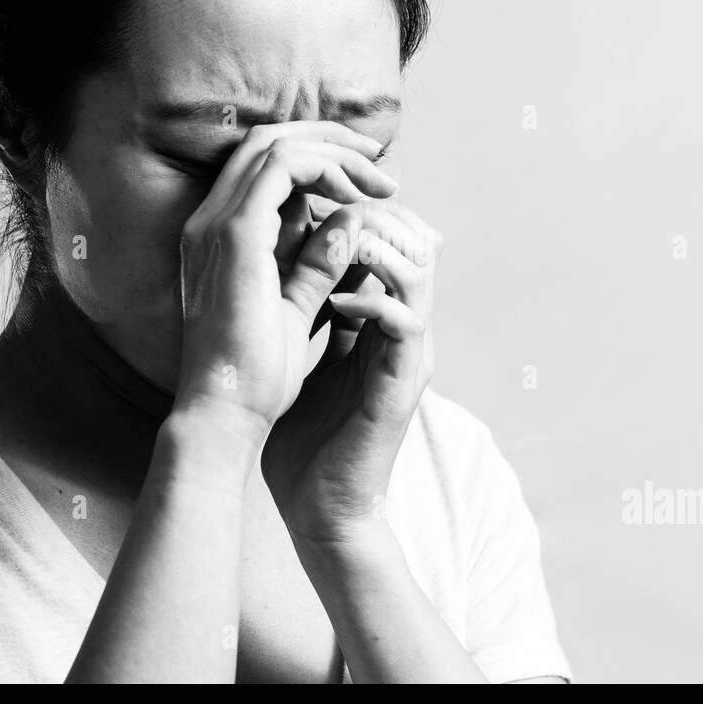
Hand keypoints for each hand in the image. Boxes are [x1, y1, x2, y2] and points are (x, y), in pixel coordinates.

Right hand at [170, 121, 397, 477]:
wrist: (229, 412)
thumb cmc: (257, 374)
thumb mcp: (295, 304)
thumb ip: (314, 262)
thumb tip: (348, 223)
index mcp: (217, 236)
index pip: (262, 165)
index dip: (317, 156)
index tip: (366, 178)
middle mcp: (208, 221)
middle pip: (267, 141)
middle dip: (329, 140)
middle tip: (379, 156)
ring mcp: (216, 224)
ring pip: (276, 144)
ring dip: (335, 152)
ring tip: (380, 179)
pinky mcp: (236, 235)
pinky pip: (285, 169)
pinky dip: (327, 170)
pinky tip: (359, 197)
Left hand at [261, 197, 441, 546]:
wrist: (318, 504)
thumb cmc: (303, 433)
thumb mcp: (298, 347)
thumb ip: (302, 295)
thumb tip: (284, 242)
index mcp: (378, 315)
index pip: (385, 238)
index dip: (353, 207)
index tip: (307, 198)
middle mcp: (401, 327)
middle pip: (411, 240)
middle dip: (368, 212)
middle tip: (322, 204)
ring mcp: (408, 352)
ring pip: (418, 268)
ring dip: (374, 245)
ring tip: (332, 241)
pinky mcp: (404, 381)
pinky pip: (404, 321)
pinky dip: (371, 298)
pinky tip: (335, 298)